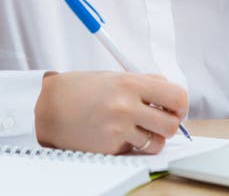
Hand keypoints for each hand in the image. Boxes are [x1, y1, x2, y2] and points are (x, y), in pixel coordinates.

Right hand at [34, 71, 187, 154]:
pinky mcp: (110, 147)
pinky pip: (135, 150)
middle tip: (159, 121)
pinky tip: (116, 134)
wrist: (47, 107)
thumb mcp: (115, 76)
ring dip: (152, 138)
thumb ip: (145, 82)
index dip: (181, 106)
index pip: (177, 97)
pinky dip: (131, 145)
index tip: (175, 108)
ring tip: (137, 128)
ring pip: (157, 143)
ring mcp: (118, 129)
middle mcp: (127, 106)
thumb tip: (171, 94)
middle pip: (172, 124)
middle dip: (170, 125)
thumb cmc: (81, 89)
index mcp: (131, 83)